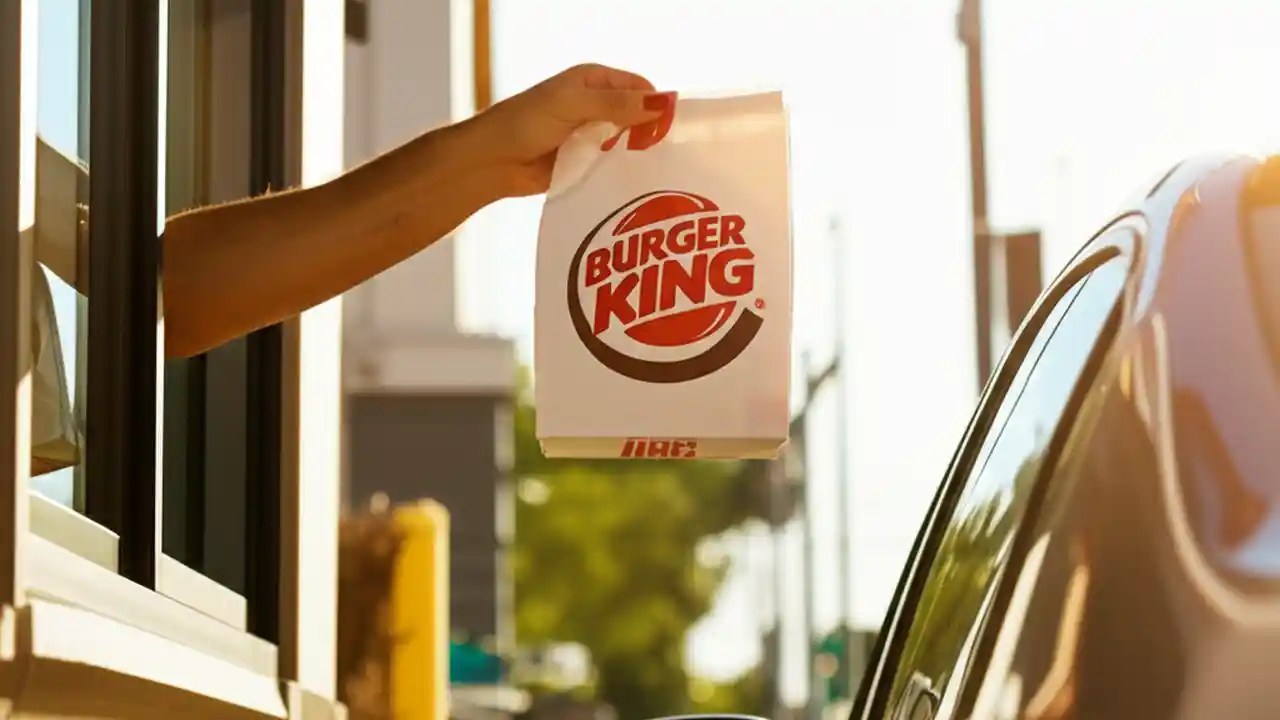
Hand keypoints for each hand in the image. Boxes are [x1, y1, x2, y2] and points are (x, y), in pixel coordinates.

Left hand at [464, 64, 663, 196]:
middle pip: (637, 116)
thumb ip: (615, 104)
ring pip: (627, 143)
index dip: (656, 104)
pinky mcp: (586, 162)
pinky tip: (634, 184)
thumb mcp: (571, 105)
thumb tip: (660, 104)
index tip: (673, 129)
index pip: (639, 88)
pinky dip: (622, 172)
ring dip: (637, 154)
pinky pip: (613, 165)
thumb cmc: (524, 123)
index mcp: (594, 81)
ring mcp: (591, 135)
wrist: (491, 161)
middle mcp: (596, 106)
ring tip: (655, 173)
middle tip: (668, 156)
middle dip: (650, 132)